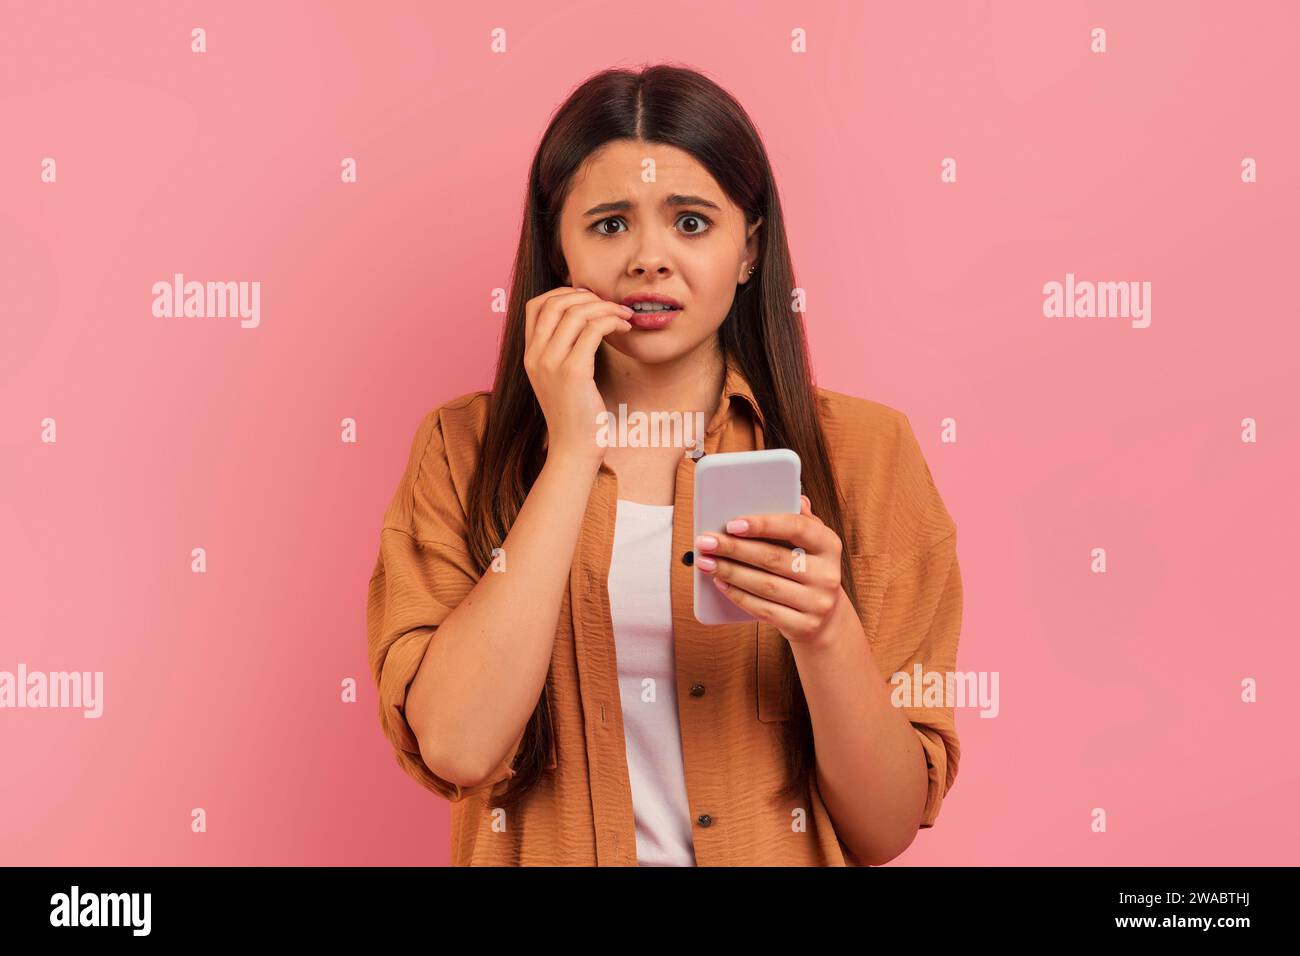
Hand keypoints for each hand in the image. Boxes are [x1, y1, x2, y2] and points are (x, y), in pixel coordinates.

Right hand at [523, 287, 633, 466]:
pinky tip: (624, 329)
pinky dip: (612, 321)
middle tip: (612, 305)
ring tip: (623, 316)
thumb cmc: (574, 414)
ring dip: (605, 307)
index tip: (588, 299)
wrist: (573, 448)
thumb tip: (586, 320)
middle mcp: (535, 356)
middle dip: (588, 296)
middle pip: (556, 303)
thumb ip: (562, 350)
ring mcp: (551, 363)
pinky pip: (592, 330)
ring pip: (576, 313)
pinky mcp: (573, 372)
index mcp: (529, 355)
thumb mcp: (558, 378)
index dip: (562, 293)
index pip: (535, 305)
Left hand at [694, 494, 848, 645]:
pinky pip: (764, 609)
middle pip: (773, 558)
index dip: (763, 524)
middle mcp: (827, 574)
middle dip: (734, 548)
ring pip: (765, 585)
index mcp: (829, 545)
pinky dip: (738, 595)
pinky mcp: (804, 626)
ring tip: (705, 562)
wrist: (825, 618)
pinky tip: (720, 583)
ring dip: (730, 572)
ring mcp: (817, 602)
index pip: (796, 527)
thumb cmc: (808, 570)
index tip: (732, 524)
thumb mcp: (811, 544)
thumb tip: (796, 496)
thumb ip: (800, 521)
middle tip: (705, 541)